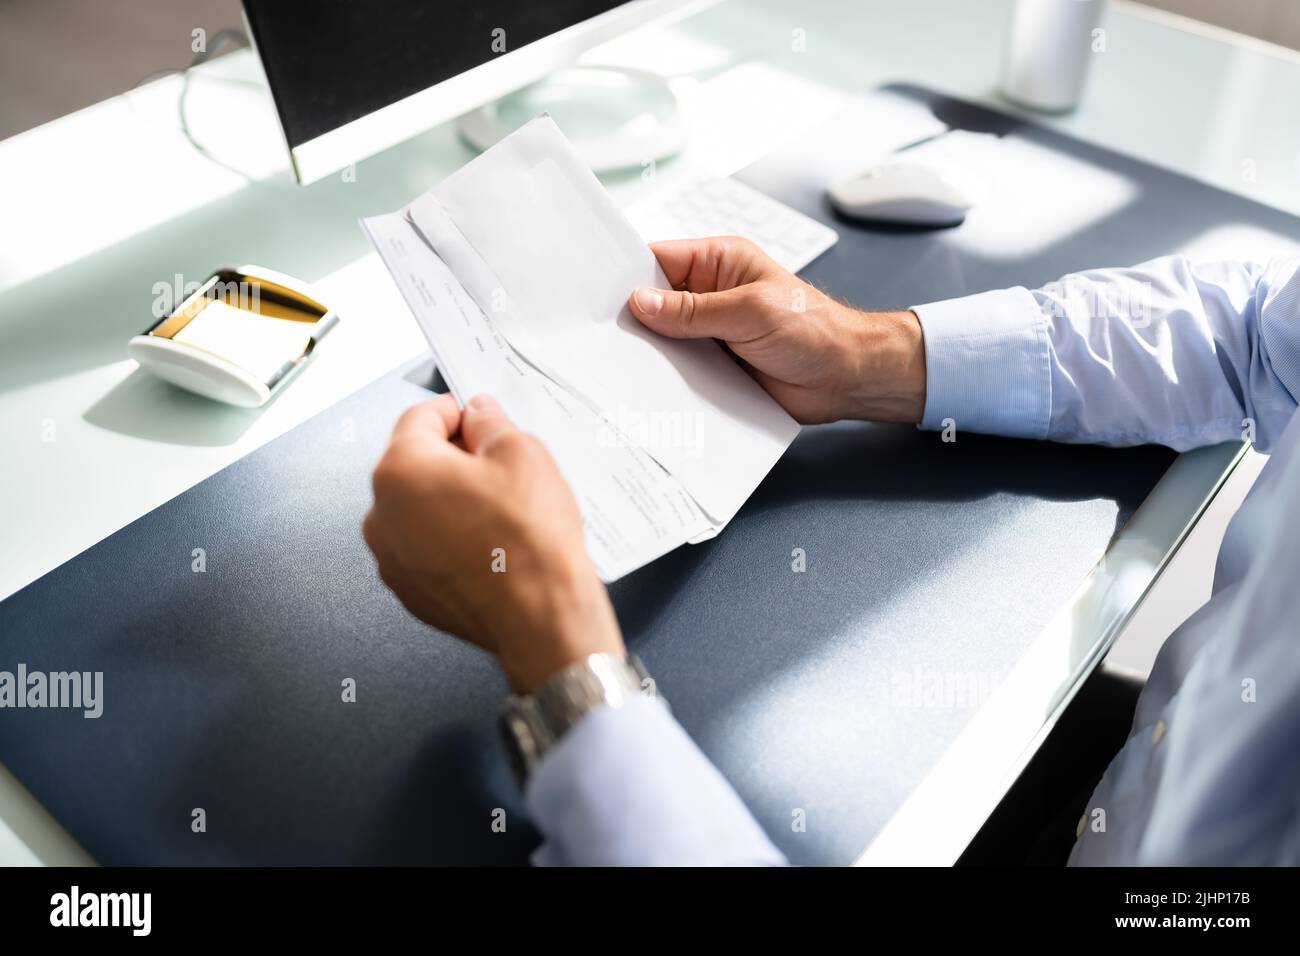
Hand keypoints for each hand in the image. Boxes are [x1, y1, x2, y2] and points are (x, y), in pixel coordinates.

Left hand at [362, 394, 622, 692]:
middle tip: (499, 466)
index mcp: (400, 471)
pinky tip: (490, 542)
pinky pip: (425, 548)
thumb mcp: (522, 453)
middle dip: (454, 458)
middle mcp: (383, 515)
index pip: (420, 418)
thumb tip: (480, 416)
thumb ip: (490, 424)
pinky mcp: (411, 591)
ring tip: (500, 510)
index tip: (477, 418)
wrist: (541, 616)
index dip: (457, 412)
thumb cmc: (528, 543)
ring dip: (451, 501)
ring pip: (419, 509)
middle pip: (415, 464)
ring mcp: (392, 559)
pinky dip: (450, 539)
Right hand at [629, 236, 926, 423]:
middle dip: (632, 318)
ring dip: (649, 353)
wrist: (846, 378)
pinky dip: (666, 380)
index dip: (627, 273)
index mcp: (719, 263)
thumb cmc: (815, 330)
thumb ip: (694, 311)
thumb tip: (642, 303)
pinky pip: (679, 372)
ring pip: (662, 340)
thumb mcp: (750, 312)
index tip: (597, 290)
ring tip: (618, 363)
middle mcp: (710, 295)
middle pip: (654, 302)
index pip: (658, 259)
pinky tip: (647, 389)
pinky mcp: (713, 367)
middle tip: (602, 333)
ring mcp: (709, 332)